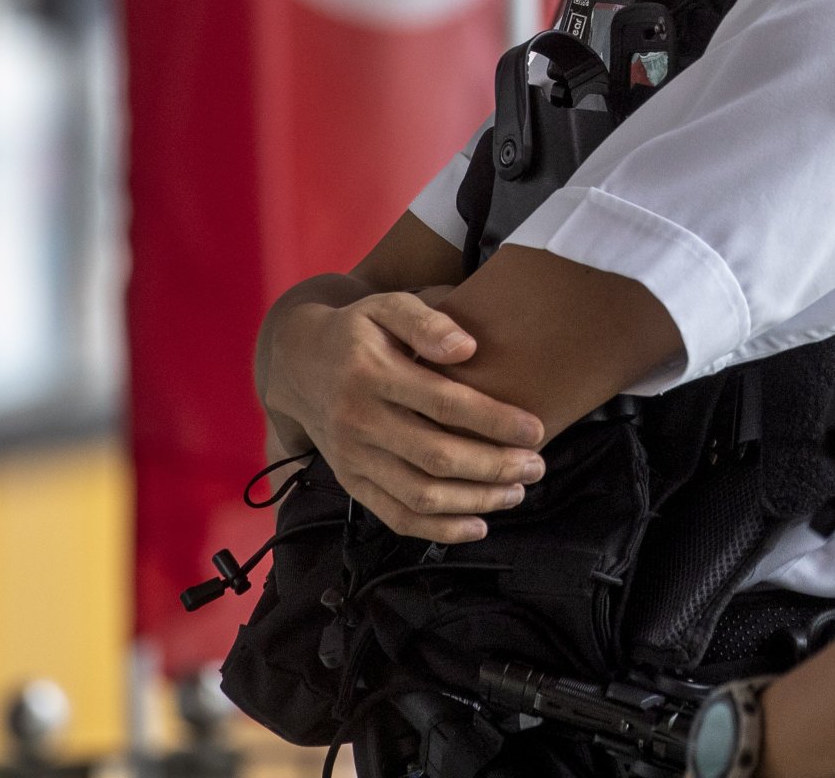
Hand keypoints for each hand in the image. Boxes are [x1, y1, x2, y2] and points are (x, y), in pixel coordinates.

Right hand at [260, 290, 547, 541]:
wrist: (297, 363)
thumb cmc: (357, 331)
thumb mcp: (385, 305)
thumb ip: (427, 320)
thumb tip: (466, 348)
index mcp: (370, 372)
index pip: (442, 403)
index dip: (494, 420)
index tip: (536, 430)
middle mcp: (357, 420)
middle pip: (436, 457)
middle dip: (495, 467)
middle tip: (537, 466)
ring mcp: (351, 457)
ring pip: (419, 495)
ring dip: (475, 501)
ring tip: (516, 492)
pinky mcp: (349, 482)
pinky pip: (395, 516)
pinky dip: (439, 530)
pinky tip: (478, 525)